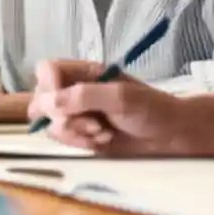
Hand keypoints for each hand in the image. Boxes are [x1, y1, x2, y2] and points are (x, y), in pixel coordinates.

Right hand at [31, 72, 195, 154]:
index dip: (48, 86)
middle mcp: (75, 91)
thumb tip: (50, 102)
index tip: (63, 102)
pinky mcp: (81, 136)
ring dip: (75, 132)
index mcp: (84, 73)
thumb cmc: (152, 109)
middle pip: (42, 98)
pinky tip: (104, 141)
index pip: (46, 71)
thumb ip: (84, 96)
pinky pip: (64, 140)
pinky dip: (81, 143)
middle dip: (62, 115)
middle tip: (90, 121)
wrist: (171, 136)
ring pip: (51, 123)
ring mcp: (77, 115)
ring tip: (102, 132)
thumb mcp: (120, 97)